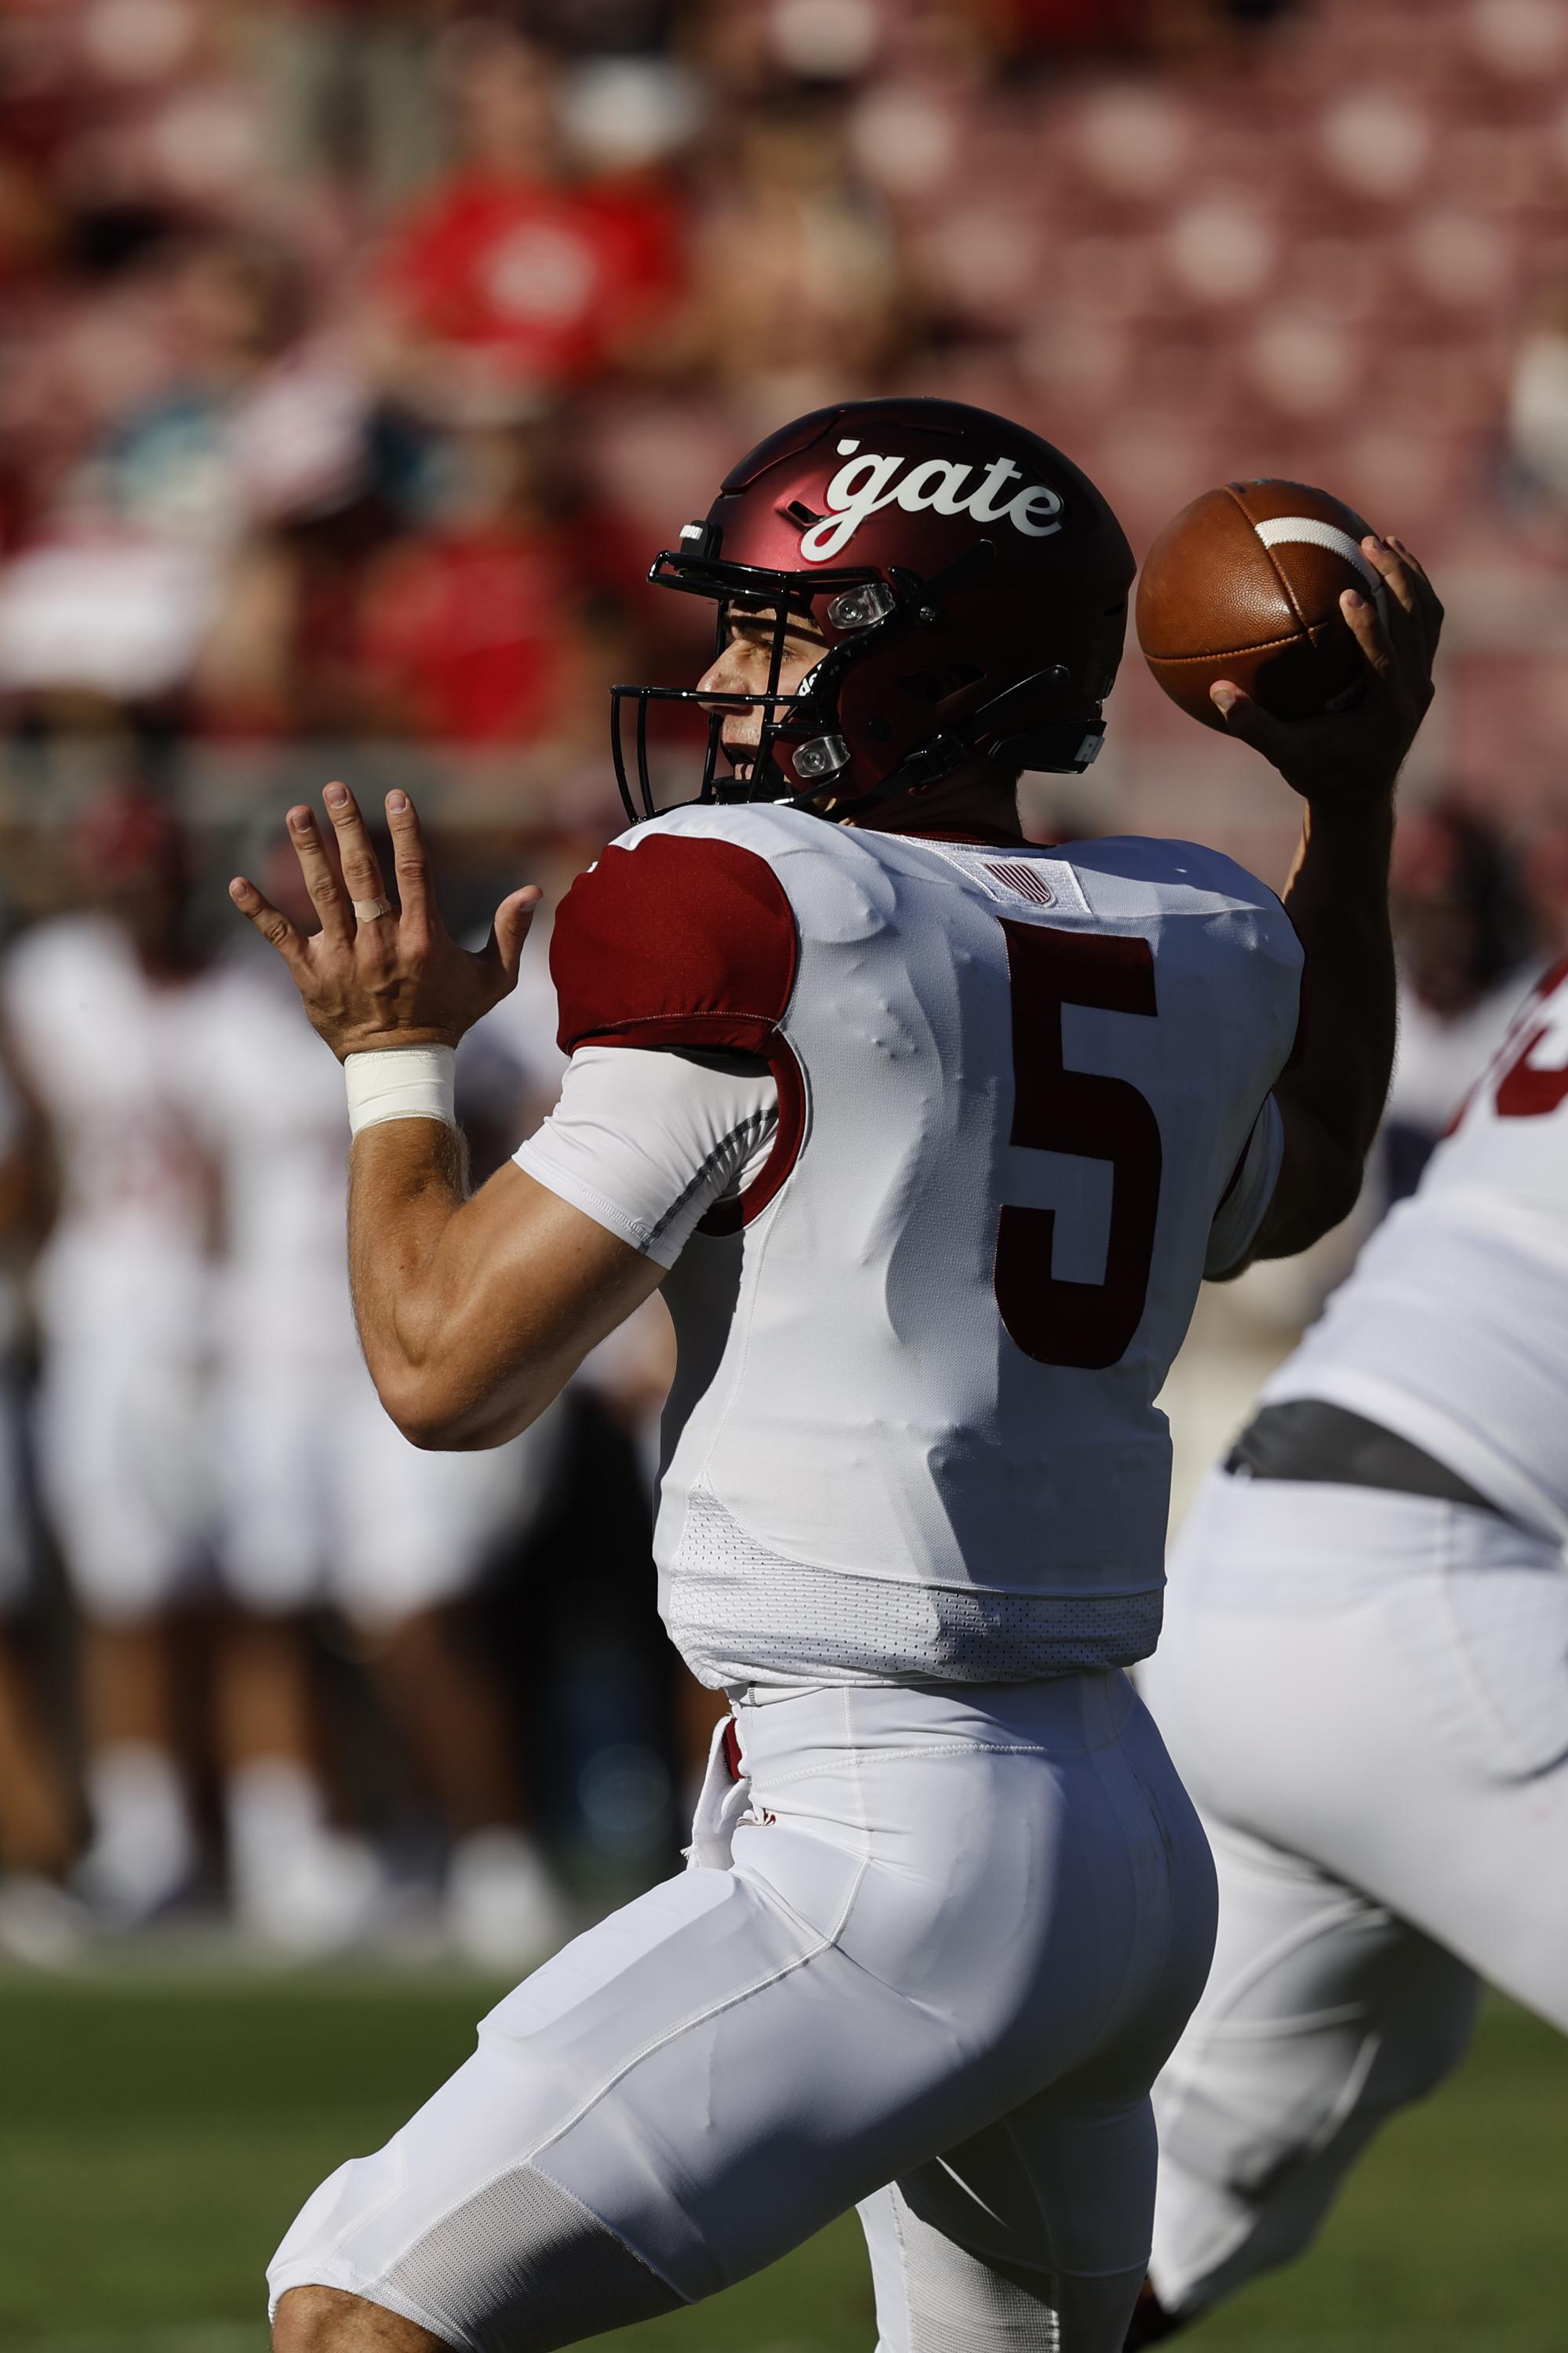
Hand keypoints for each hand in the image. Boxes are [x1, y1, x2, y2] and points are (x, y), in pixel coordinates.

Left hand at [229, 783, 539, 1059]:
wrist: (401, 1064)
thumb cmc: (449, 1016)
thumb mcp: (492, 979)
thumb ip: (510, 933)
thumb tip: (533, 891)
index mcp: (423, 937)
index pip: (413, 871)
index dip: (404, 830)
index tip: (395, 795)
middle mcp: (381, 942)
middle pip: (362, 873)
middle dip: (348, 827)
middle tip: (335, 788)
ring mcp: (343, 957)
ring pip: (322, 894)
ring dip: (307, 851)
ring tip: (296, 813)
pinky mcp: (311, 974)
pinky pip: (280, 937)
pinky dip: (258, 911)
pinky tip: (237, 883)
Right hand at [1210, 535, 1442, 813]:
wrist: (1361, 799)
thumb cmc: (1319, 776)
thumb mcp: (1283, 756)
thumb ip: (1252, 724)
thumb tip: (1215, 690)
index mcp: (1386, 711)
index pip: (1383, 659)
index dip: (1369, 624)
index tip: (1349, 591)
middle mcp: (1412, 692)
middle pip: (1416, 625)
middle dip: (1397, 579)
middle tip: (1369, 542)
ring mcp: (1421, 683)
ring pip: (1429, 619)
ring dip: (1411, 577)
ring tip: (1388, 541)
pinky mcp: (1419, 676)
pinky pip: (1425, 626)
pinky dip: (1413, 593)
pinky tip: (1393, 566)